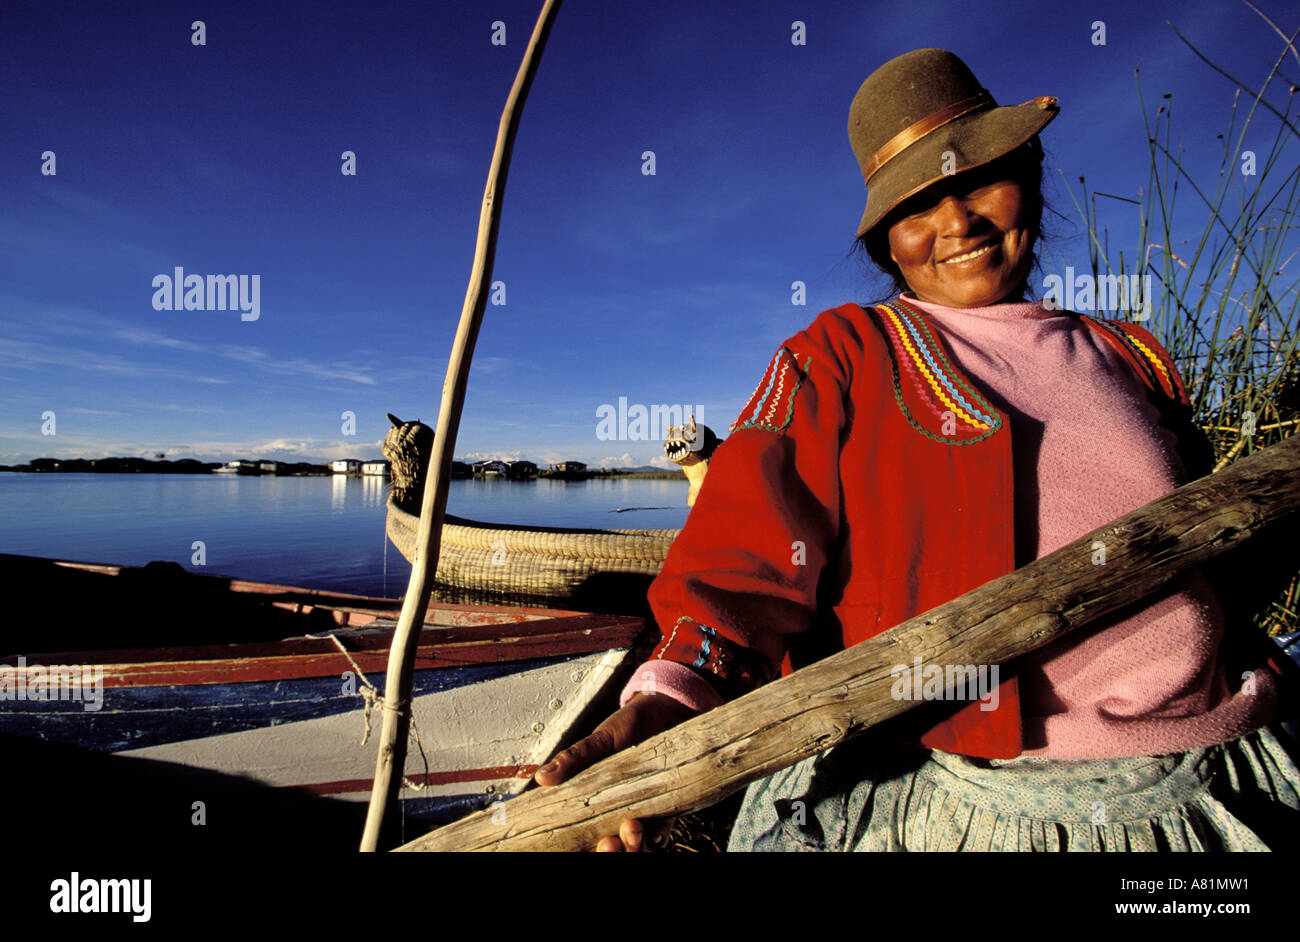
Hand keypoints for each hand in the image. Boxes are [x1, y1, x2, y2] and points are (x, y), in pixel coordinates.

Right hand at [533, 692, 695, 850]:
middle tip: (607, 843)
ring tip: (632, 828)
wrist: (664, 711)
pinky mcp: (663, 811)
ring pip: (634, 849)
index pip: (581, 837)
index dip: (580, 847)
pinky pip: (659, 835)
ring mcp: (639, 815)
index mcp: (591, 802)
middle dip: (608, 854)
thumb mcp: (599, 742)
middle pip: (609, 849)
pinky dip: (655, 837)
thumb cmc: (629, 727)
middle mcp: (614, 814)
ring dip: (632, 848)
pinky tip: (652, 827)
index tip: (582, 846)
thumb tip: (542, 776)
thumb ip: (573, 759)